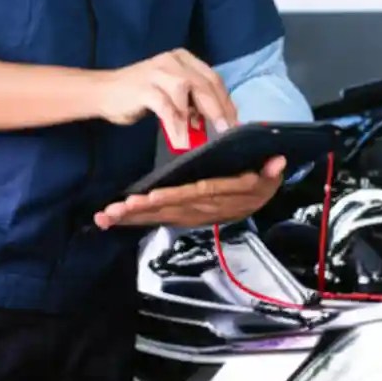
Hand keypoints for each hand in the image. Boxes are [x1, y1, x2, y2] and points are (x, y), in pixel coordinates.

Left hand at [93, 155, 286, 229]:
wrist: (254, 202)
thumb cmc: (257, 184)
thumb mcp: (268, 178)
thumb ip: (270, 172)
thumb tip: (276, 162)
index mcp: (217, 196)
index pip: (190, 197)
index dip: (169, 198)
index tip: (146, 198)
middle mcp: (199, 209)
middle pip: (165, 210)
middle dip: (138, 212)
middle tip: (113, 211)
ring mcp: (187, 214)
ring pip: (156, 216)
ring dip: (129, 218)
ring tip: (105, 217)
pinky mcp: (179, 213)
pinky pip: (153, 217)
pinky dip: (131, 219)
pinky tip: (110, 218)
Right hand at [95, 48, 236, 148]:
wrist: (103, 91)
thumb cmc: (139, 94)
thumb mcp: (171, 93)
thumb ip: (192, 101)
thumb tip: (214, 119)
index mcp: (183, 59)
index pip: (212, 78)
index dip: (225, 101)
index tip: (234, 121)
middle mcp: (172, 61)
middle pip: (204, 84)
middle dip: (218, 109)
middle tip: (226, 130)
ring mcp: (157, 72)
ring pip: (187, 90)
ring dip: (197, 114)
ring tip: (203, 135)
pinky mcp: (143, 88)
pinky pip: (166, 107)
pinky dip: (176, 125)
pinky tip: (180, 140)